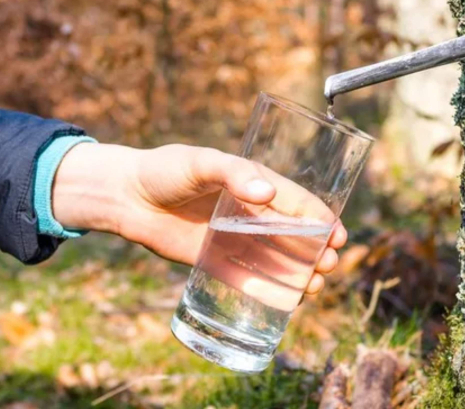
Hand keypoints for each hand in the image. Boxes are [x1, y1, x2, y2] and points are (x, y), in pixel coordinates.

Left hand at [51, 143, 347, 296]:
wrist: (126, 196)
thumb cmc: (166, 170)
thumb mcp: (201, 163)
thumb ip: (233, 174)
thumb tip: (267, 193)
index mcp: (253, 184)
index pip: (296, 202)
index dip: (320, 218)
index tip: (338, 236)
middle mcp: (250, 212)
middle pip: (294, 234)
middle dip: (316, 250)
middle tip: (328, 266)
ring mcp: (234, 238)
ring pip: (276, 259)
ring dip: (299, 272)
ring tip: (314, 287)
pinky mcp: (214, 260)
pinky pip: (248, 277)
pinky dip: (269, 289)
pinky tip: (286, 302)